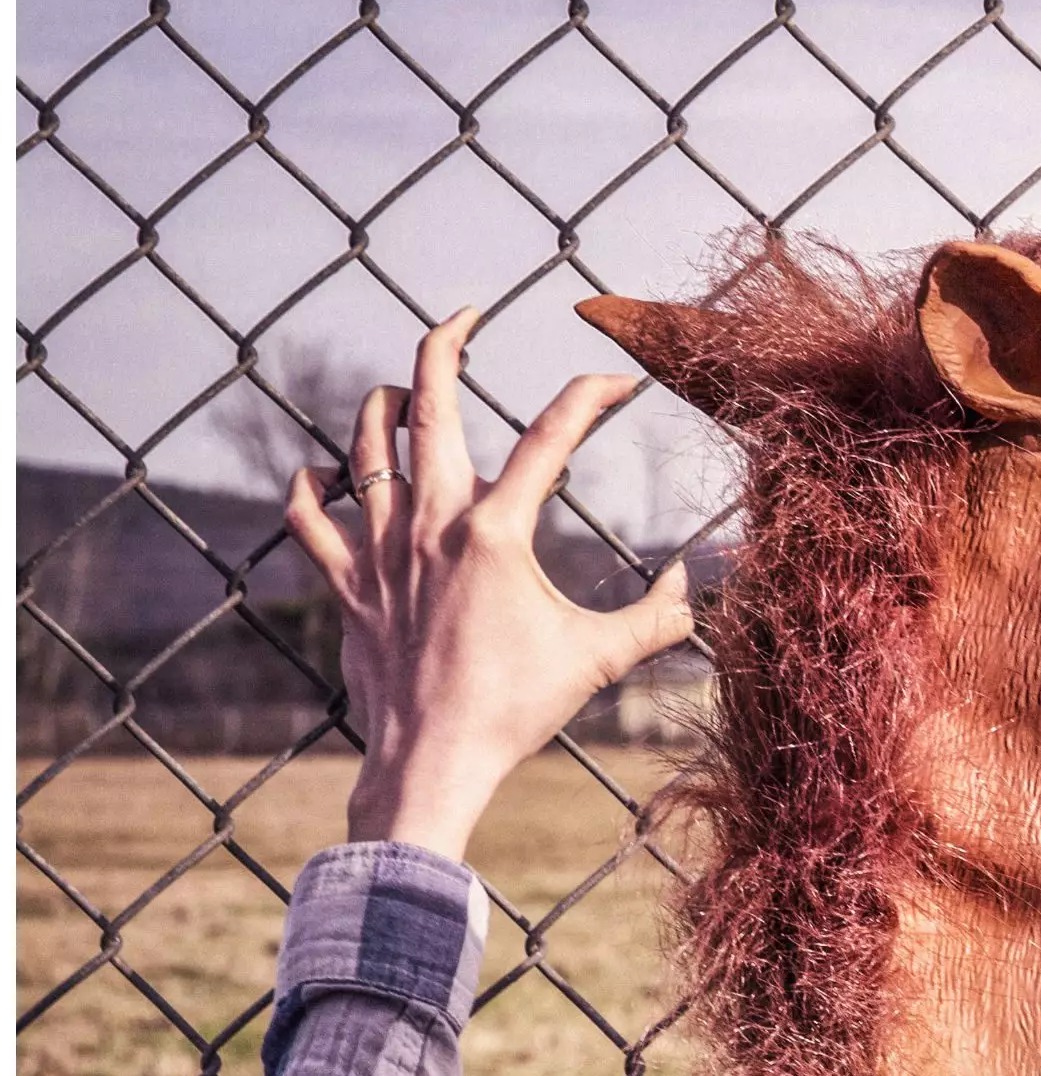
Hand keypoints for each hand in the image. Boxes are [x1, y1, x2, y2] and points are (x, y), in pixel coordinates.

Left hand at [283, 311, 692, 860]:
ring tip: (404, 388)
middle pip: (428, 405)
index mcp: (496, 531)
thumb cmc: (518, 709)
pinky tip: (326, 471)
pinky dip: (313, 485)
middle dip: (445, 344)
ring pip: (364, 444)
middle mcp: (430, 523)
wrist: (433, 760)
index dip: (589, 396)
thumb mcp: (600, 658)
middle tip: (464, 315)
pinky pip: (311, 516)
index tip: (617, 380)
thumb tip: (694, 587)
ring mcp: (380, 549)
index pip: (549, 437)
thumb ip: (657, 617)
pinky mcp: (347, 582)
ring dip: (383, 405)